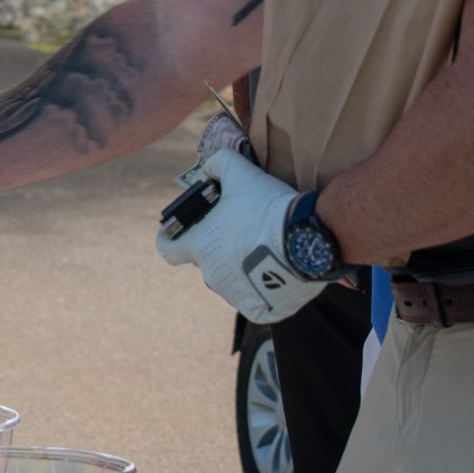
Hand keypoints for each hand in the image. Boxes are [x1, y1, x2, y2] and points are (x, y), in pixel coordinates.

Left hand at [155, 147, 324, 323]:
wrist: (306, 240)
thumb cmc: (267, 208)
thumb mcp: (240, 172)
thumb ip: (217, 164)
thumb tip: (207, 170)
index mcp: (199, 247)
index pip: (167, 249)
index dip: (170, 239)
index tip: (180, 233)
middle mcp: (211, 275)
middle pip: (207, 260)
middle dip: (219, 245)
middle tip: (242, 228)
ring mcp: (234, 294)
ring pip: (231, 278)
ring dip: (242, 265)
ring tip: (266, 246)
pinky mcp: (257, 308)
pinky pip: (254, 297)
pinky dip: (263, 284)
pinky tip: (277, 267)